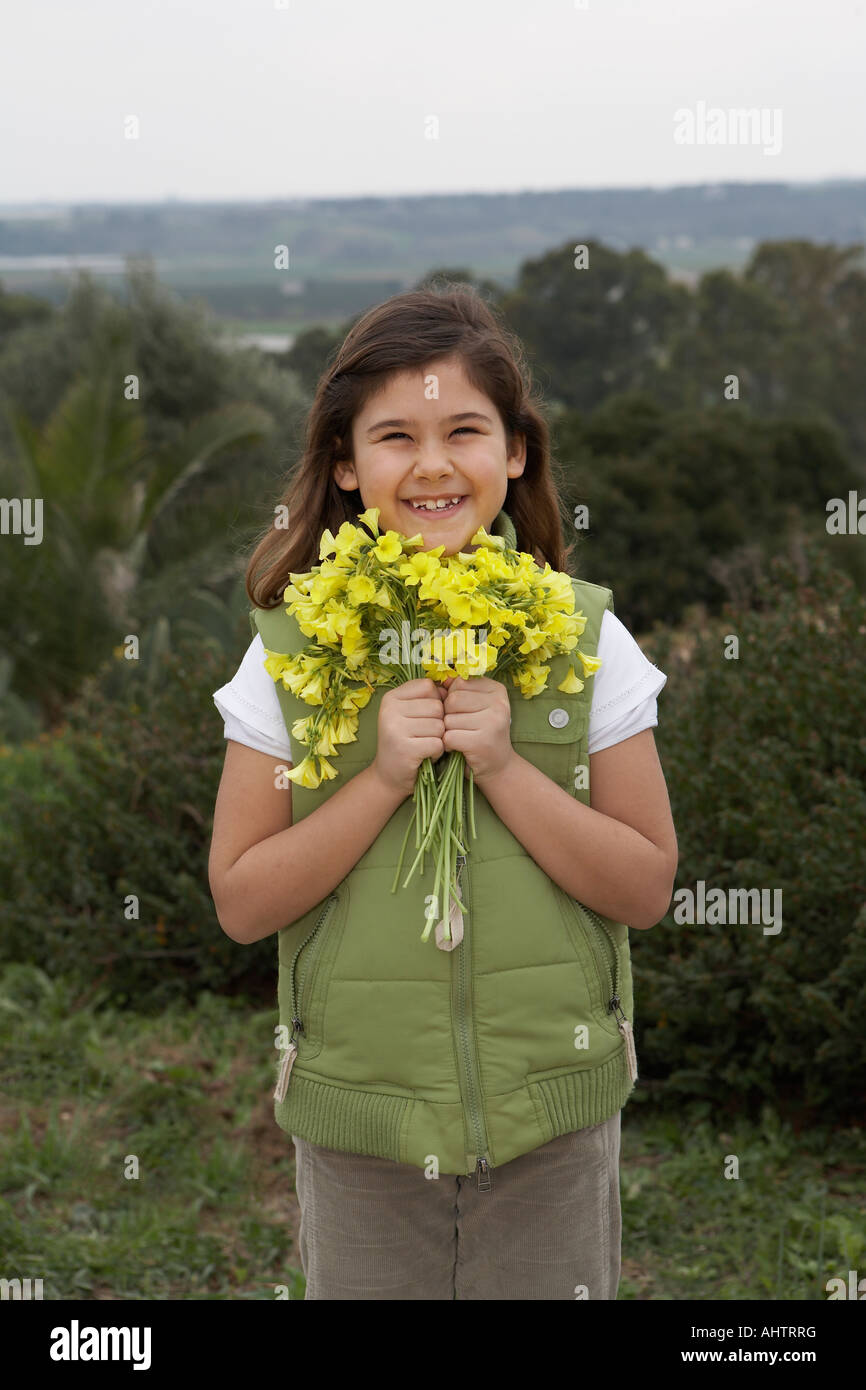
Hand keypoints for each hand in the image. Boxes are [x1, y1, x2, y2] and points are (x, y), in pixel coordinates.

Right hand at [371, 679, 446, 798]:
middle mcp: (390, 710)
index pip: (427, 686)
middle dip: (438, 723)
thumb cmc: (406, 742)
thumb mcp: (411, 714)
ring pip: (440, 725)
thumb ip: (428, 698)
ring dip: (438, 739)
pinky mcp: (405, 748)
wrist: (389, 776)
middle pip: (436, 706)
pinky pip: (438, 743)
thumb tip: (451, 687)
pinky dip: (437, 752)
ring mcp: (396, 729)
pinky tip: (425, 756)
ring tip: (423, 745)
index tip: (423, 717)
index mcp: (391, 697)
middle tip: (423, 736)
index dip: (435, 701)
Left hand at [440, 675, 514, 780]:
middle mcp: (499, 704)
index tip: (464, 712)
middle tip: (459, 727)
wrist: (499, 767)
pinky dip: (447, 744)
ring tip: (461, 737)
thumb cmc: (481, 733)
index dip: (453, 698)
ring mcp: (492, 723)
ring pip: (448, 719)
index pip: (459, 683)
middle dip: (448, 714)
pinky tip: (458, 747)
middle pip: (453, 699)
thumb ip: (460, 690)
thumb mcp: (476, 706)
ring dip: (447, 731)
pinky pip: (448, 736)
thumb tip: (442, 678)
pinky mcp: (481, 742)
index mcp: (497, 690)